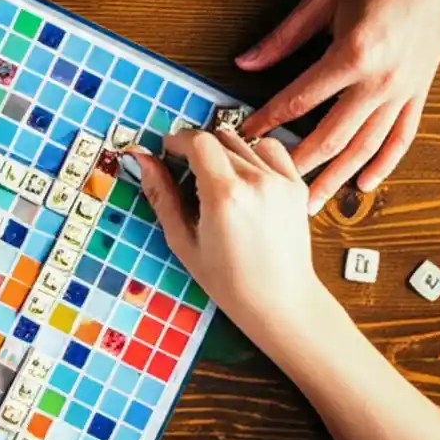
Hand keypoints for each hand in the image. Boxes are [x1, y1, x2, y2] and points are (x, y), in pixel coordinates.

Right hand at [129, 131, 321, 320]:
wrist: (280, 300)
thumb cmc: (229, 281)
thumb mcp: (183, 242)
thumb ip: (162, 196)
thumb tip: (143, 160)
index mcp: (224, 196)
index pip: (198, 141)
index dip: (178, 140)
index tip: (169, 150)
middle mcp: (256, 181)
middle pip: (219, 139)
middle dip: (197, 149)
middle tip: (187, 173)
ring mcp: (280, 181)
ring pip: (243, 142)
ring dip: (224, 151)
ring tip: (217, 180)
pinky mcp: (296, 185)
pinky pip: (271, 150)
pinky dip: (254, 154)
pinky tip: (245, 177)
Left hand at [237, 0, 439, 213]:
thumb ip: (284, 36)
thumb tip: (246, 61)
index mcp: (353, 54)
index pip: (298, 99)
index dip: (267, 121)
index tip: (245, 136)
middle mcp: (380, 80)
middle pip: (332, 136)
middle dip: (299, 164)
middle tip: (272, 186)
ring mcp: (404, 90)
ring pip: (366, 146)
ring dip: (338, 177)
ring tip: (314, 201)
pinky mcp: (421, 91)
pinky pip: (402, 137)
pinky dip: (384, 164)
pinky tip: (366, 184)